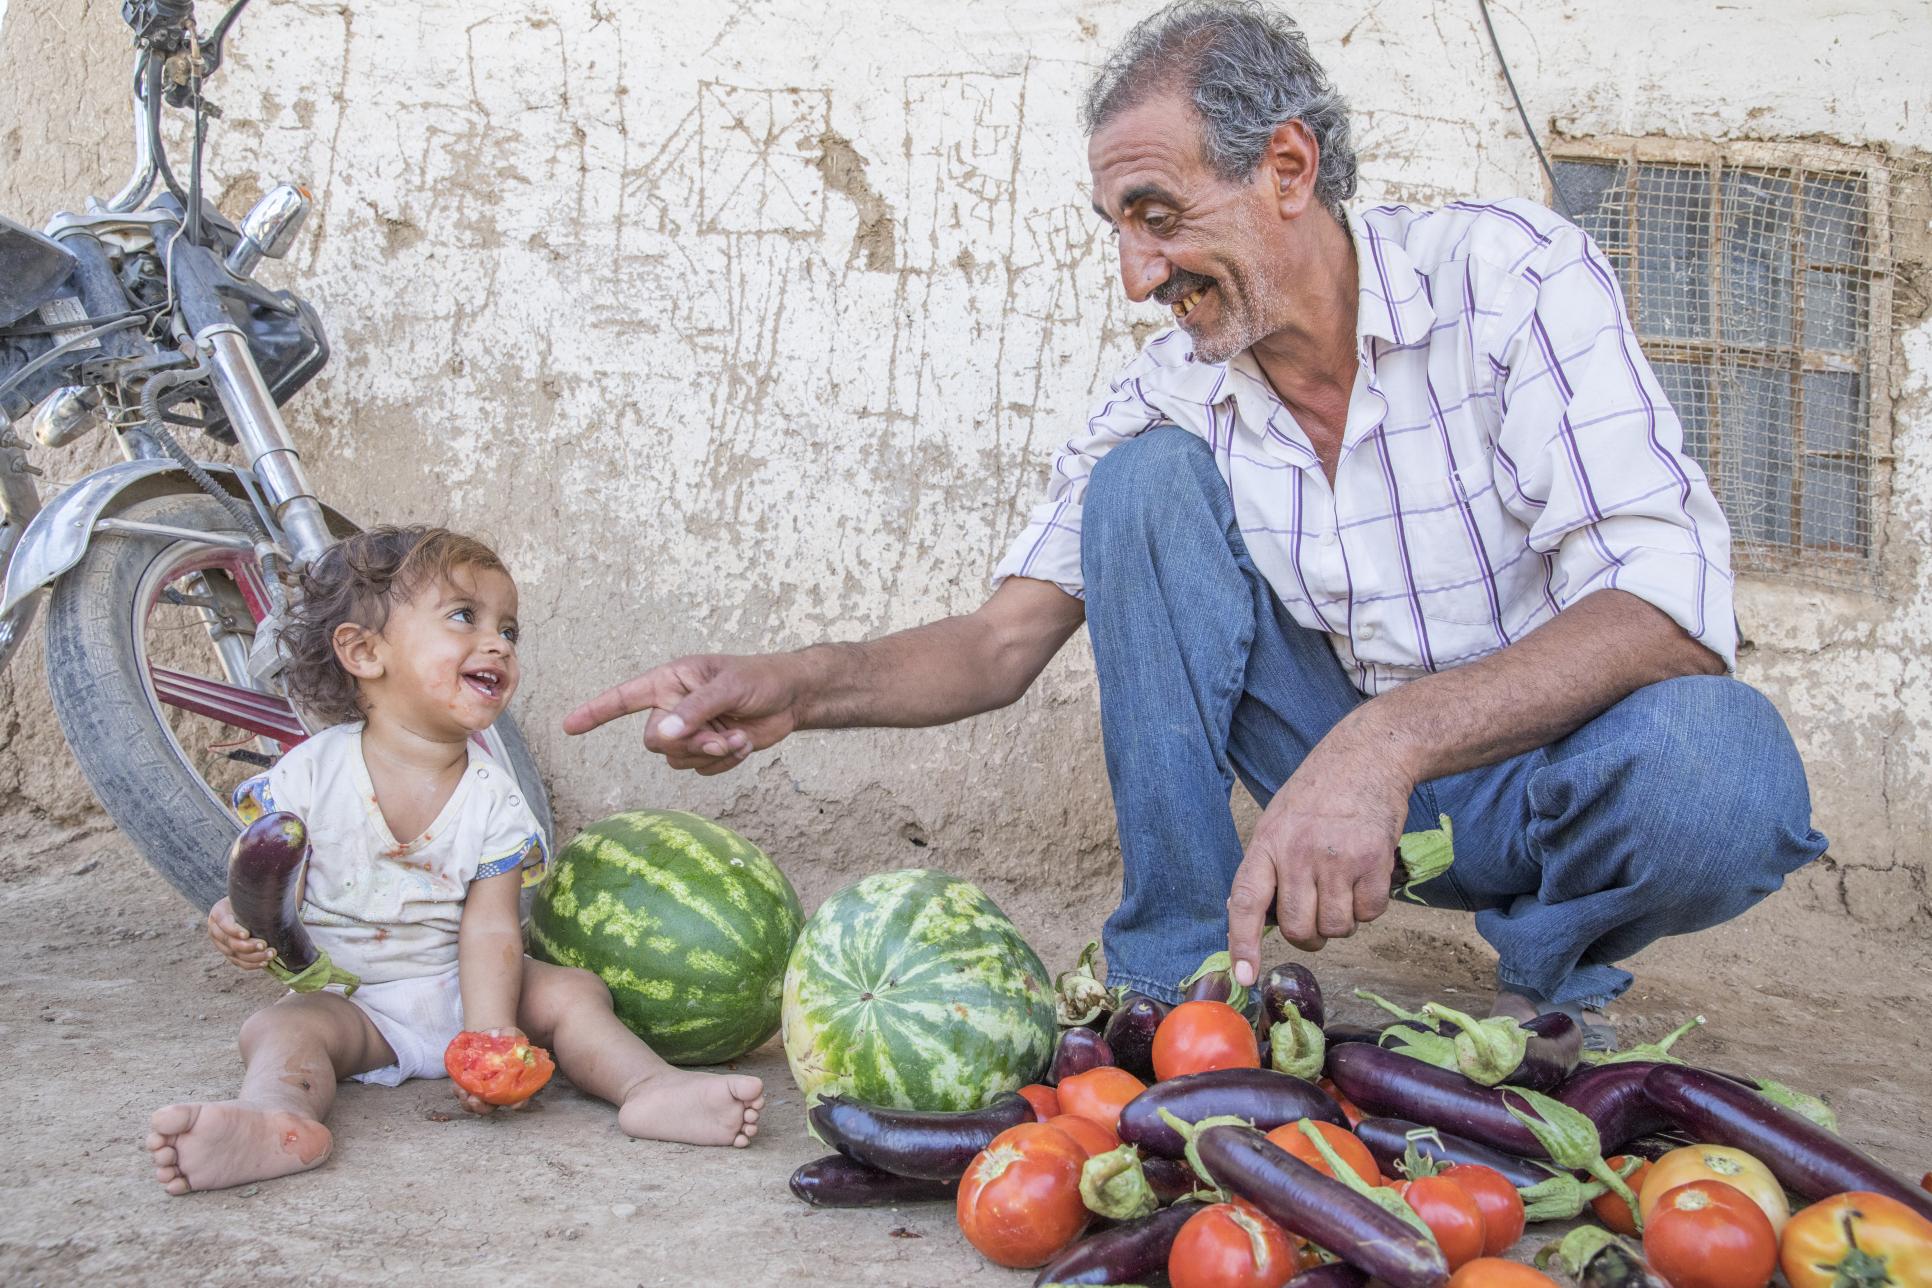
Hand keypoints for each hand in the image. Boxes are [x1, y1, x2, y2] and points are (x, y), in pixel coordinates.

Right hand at [207, 896, 270, 970]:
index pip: (223, 923)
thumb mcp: (249, 896)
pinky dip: (251, 964)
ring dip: (253, 957)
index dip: (234, 930)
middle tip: (264, 945)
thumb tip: (277, 891)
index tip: (247, 934)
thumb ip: (256, 897)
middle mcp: (216, 930)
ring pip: (235, 954)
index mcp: (218, 913)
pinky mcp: (228, 953)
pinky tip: (264, 962)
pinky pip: (238, 962)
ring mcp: (221, 944)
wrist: (245, 908)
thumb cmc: (250, 899)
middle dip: (248, 946)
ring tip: (270, 954)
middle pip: (229, 942)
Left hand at [453, 1026, 530, 1115]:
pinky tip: (458, 1083)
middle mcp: (497, 1091)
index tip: (515, 1104)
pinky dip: (458, 1090)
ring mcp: (481, 1090)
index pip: (520, 1098)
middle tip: (476, 1101)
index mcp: (513, 1082)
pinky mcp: (467, 1084)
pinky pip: (461, 1093)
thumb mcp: (510, 1033)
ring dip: (468, 1103)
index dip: (519, 1103)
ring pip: (474, 1105)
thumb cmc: (504, 1038)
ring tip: (463, 1092)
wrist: (489, 1038)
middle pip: (491, 1107)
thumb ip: (509, 1034)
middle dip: (483, 1107)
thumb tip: (497, 1034)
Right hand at [562, 652, 804, 775]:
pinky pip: (701, 771)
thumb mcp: (729, 687)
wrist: (791, 698)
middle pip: (654, 741)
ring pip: (676, 760)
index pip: (624, 698)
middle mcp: (673, 707)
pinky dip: (724, 764)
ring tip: (737, 737)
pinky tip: (743, 744)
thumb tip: (663, 735)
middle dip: (687, 744)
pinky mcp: (707, 751)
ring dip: (710, 754)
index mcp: (671, 681)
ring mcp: (690, 731)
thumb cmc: (760, 679)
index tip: (568, 725)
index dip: (596, 712)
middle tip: (719, 738)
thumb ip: (695, 710)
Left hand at [1225, 722, 1412, 980]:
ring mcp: (1338, 858)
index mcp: (1267, 843)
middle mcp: (1299, 853)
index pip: (1246, 902)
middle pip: (1299, 929)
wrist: (1368, 756)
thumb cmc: (1319, 793)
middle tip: (1317, 915)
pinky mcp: (1374, 861)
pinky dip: (1369, 907)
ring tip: (1343, 888)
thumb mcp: (1278, 822)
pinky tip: (1366, 878)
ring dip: (1342, 921)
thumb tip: (1256, 920)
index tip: (1244, 977)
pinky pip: (1370, 914)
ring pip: (1337, 928)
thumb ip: (1268, 868)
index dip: (1242, 944)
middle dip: (1309, 935)